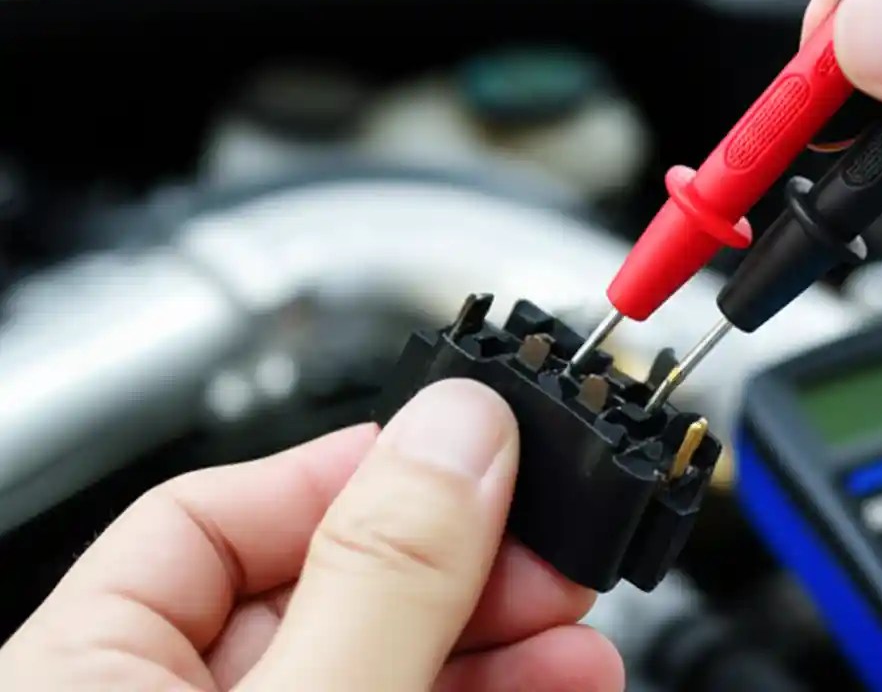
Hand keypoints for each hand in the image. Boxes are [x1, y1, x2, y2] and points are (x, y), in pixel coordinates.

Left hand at [0, 379, 623, 690]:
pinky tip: (562, 679)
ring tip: (582, 624)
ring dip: (505, 637)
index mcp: (78, 679)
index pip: (202, 516)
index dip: (347, 472)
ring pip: (390, 661)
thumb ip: (376, 581)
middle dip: (463, 563)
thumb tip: (456, 435)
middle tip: (554, 546)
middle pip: (325, 589)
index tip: (462, 457)